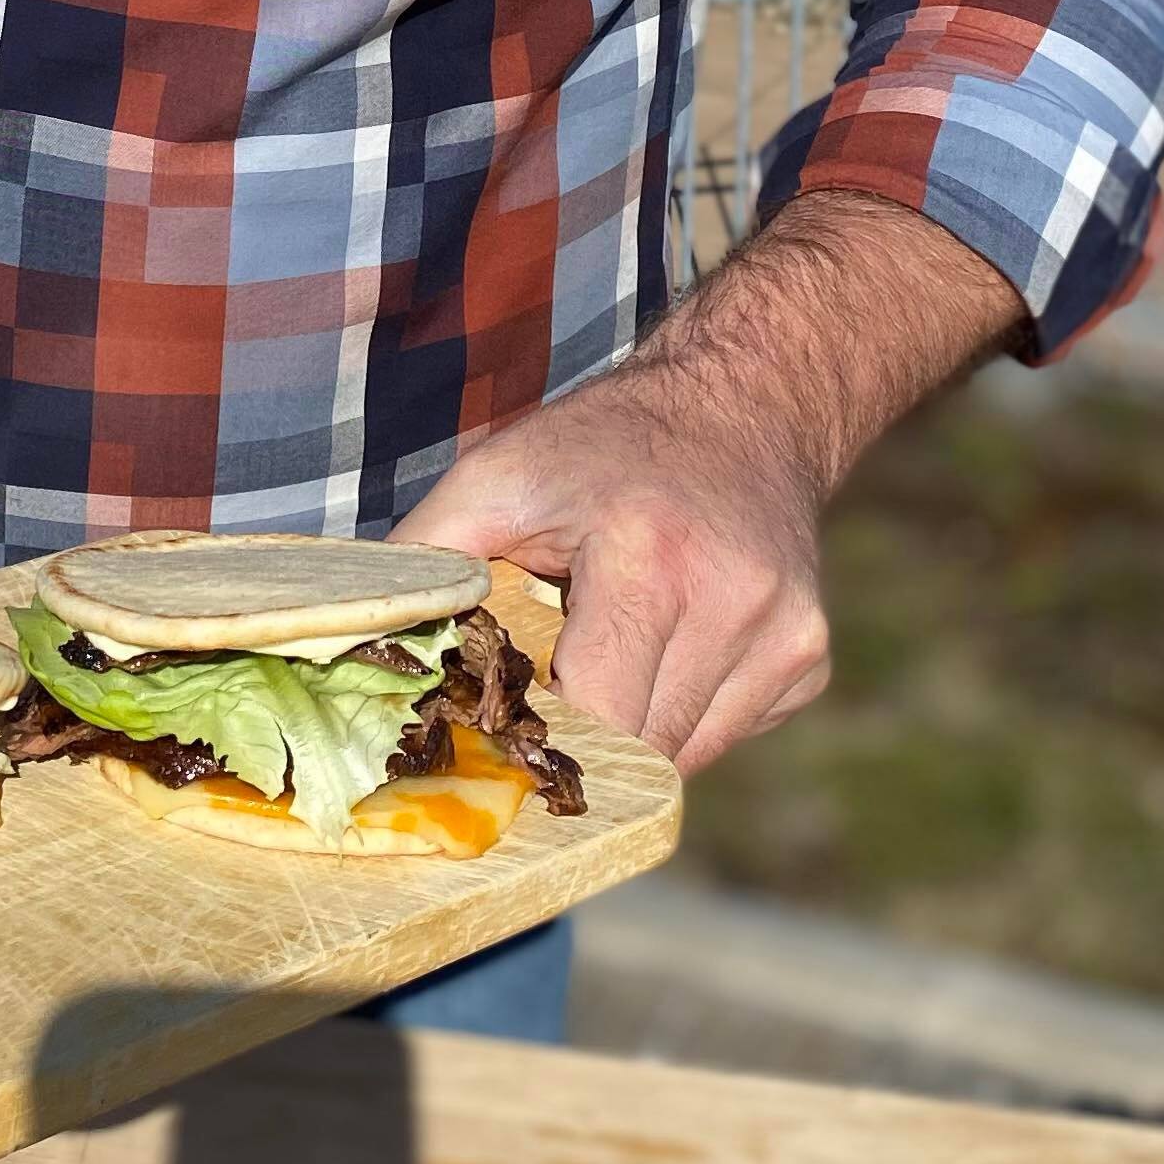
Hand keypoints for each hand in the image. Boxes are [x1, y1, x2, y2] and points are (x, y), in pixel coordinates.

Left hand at [392, 193, 1022, 770]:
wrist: (743, 405)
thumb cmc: (600, 448)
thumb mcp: (498, 477)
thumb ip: (424, 558)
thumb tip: (353, 642)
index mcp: (652, 556)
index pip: (595, 709)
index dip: (540, 730)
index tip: (499, 724)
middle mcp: (736, 601)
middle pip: (637, 747)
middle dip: (581, 737)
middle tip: (542, 695)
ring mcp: (788, 636)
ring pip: (682, 757)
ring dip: (631, 730)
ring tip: (607, 650)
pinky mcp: (810, 662)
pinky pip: (723, 736)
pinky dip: (681, 714)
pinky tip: (667, 645)